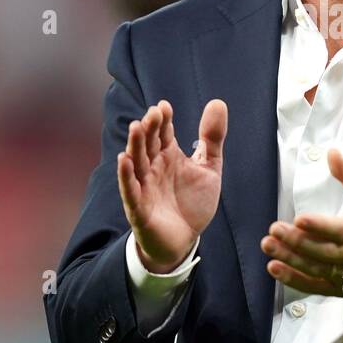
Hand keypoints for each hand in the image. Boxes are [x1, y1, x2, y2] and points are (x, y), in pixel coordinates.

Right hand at [118, 99, 227, 272]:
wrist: (184, 240)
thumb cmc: (192, 203)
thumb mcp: (209, 168)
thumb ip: (212, 138)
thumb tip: (218, 102)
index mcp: (169, 156)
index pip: (163, 133)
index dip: (163, 120)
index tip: (164, 106)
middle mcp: (154, 168)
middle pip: (149, 144)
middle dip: (150, 129)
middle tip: (153, 114)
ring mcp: (145, 187)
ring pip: (137, 163)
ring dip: (135, 145)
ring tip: (136, 127)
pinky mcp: (139, 208)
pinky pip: (131, 190)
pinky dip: (126, 176)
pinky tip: (124, 160)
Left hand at [261, 149, 342, 299]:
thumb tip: (331, 153)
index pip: (341, 231)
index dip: (320, 226)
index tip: (299, 219)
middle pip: (324, 251)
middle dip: (297, 241)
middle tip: (275, 229)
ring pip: (316, 269)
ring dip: (290, 258)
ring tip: (268, 245)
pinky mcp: (336, 288)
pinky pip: (312, 286)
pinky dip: (293, 280)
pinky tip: (274, 268)